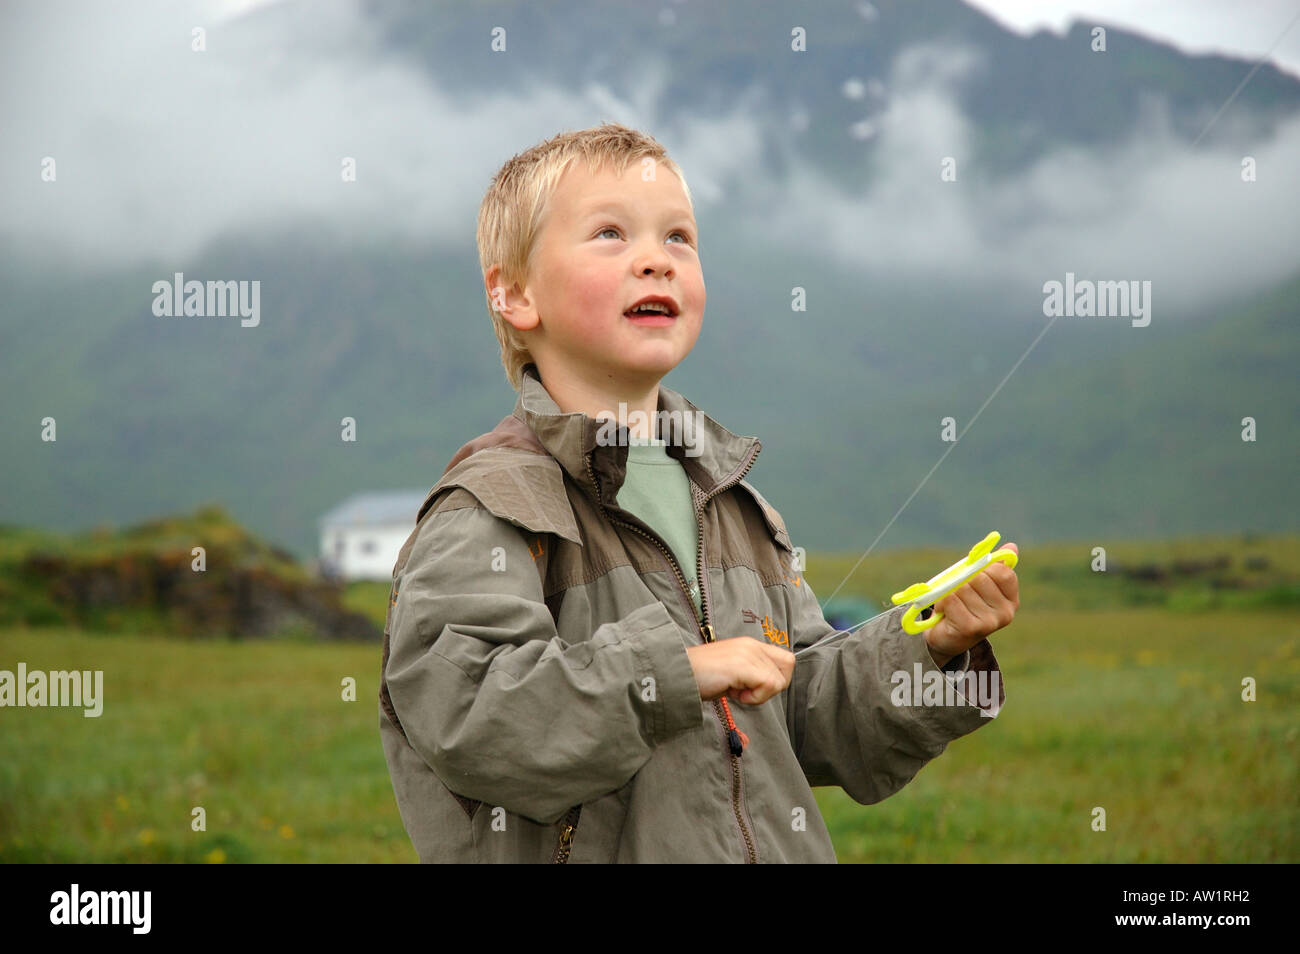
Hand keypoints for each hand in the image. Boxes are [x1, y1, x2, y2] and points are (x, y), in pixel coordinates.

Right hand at [685, 638, 794, 704]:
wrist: (676, 675)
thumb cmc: (699, 678)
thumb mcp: (732, 673)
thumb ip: (751, 675)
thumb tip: (768, 687)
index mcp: (749, 644)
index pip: (786, 659)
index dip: (776, 679)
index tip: (752, 688)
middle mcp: (751, 645)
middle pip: (786, 670)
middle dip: (770, 689)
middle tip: (745, 691)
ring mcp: (747, 653)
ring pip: (778, 682)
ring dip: (758, 695)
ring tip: (735, 691)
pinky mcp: (742, 665)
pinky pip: (768, 685)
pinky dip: (754, 698)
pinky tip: (734, 694)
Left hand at [923, 542, 1019, 666]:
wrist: (947, 637)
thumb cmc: (964, 605)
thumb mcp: (980, 584)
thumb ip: (994, 566)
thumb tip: (1012, 546)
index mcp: (1011, 600)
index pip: (1002, 572)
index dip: (983, 569)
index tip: (974, 576)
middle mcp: (1005, 613)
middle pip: (979, 578)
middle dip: (963, 580)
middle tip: (958, 592)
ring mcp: (990, 623)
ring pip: (963, 588)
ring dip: (949, 593)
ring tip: (951, 605)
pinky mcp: (971, 628)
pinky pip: (951, 600)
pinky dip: (942, 602)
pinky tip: (945, 612)